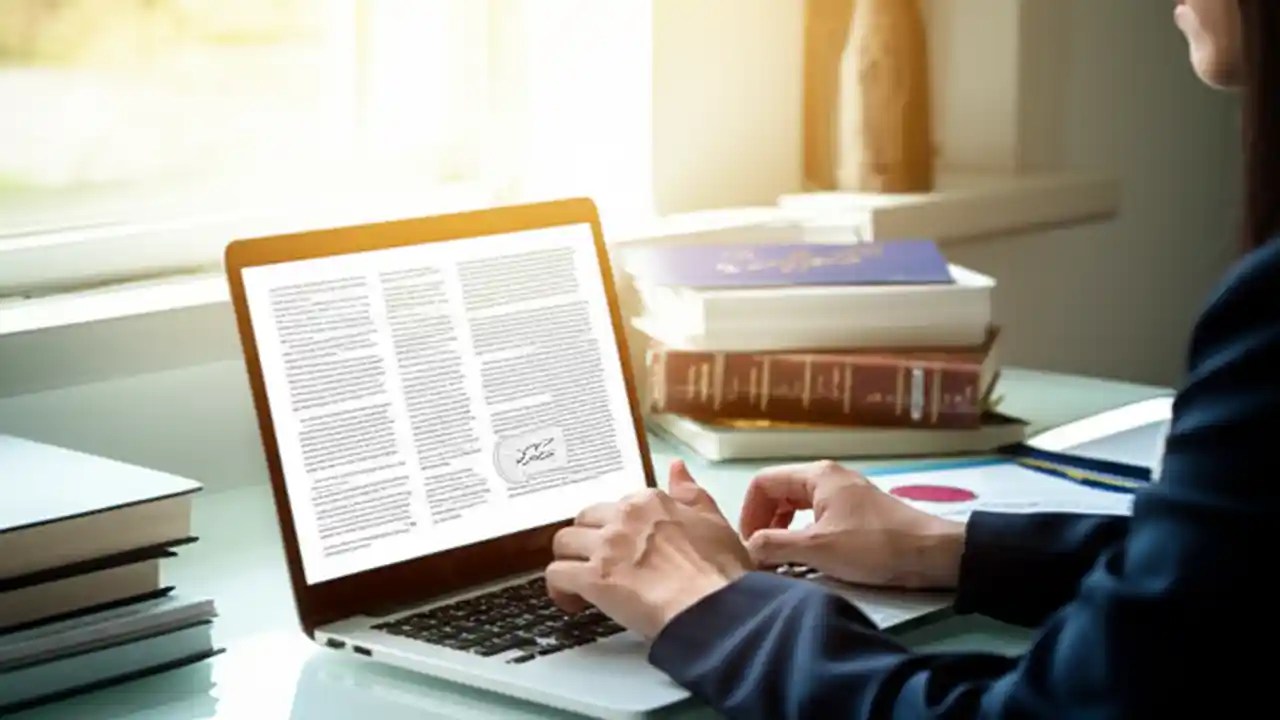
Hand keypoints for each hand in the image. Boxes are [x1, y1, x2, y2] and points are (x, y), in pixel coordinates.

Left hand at [546, 460, 752, 638]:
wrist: (713, 607)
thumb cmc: (721, 571)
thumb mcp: (714, 521)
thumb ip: (691, 493)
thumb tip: (677, 467)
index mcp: (650, 501)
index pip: (616, 506)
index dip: (615, 529)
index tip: (622, 548)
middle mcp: (623, 517)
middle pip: (583, 520)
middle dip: (585, 541)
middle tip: (596, 564)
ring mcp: (606, 547)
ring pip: (563, 543)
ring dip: (568, 562)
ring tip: (579, 584)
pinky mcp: (593, 578)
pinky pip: (557, 574)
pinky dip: (559, 589)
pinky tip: (572, 601)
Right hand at [740, 460, 965, 589]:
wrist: (931, 554)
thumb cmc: (872, 546)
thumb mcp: (817, 549)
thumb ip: (774, 545)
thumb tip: (746, 548)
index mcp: (816, 475)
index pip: (762, 483)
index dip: (749, 513)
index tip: (749, 545)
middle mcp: (828, 477)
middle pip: (779, 492)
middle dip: (764, 522)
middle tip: (761, 555)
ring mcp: (845, 493)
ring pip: (798, 507)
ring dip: (783, 531)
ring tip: (781, 559)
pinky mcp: (857, 513)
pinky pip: (816, 518)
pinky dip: (804, 535)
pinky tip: (808, 558)